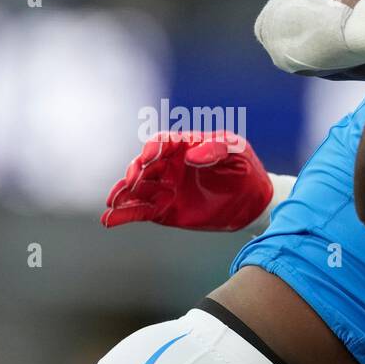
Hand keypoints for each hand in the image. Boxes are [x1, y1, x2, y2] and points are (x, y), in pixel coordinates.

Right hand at [102, 130, 273, 231]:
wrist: (254, 200)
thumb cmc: (245, 168)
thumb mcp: (237, 152)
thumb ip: (216, 150)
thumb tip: (191, 156)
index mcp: (183, 146)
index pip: (161, 143)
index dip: (154, 148)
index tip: (151, 157)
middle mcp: (168, 165)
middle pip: (143, 165)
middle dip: (136, 173)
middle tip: (135, 182)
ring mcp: (164, 188)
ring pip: (136, 189)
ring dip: (122, 195)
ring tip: (112, 203)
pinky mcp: (164, 209)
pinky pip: (140, 211)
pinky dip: (124, 215)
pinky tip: (110, 220)